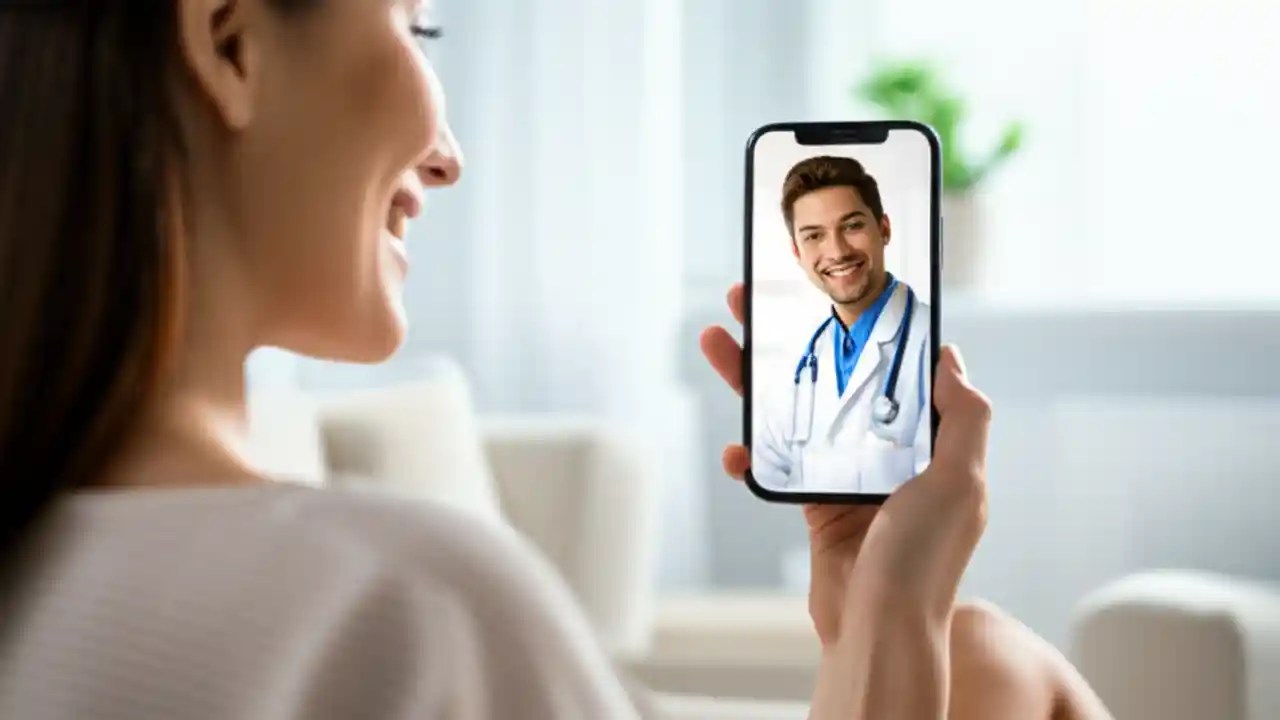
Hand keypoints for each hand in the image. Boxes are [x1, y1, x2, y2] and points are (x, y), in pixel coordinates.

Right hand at [700, 284, 989, 639]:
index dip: (862, 331)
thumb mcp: (962, 481)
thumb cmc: (923, 560)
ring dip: (756, 382)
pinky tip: (736, 448)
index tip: (830, 297)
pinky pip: (777, 465)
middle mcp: (890, 454)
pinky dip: (752, 454)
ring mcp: (849, 478)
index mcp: (930, 442)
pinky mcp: (815, 506)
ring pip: (797, 413)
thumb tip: (951, 355)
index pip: (894, 369)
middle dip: (793, 342)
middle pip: (835, 381)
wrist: (877, 628)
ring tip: (720, 345)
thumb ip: (964, 416)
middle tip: (756, 305)